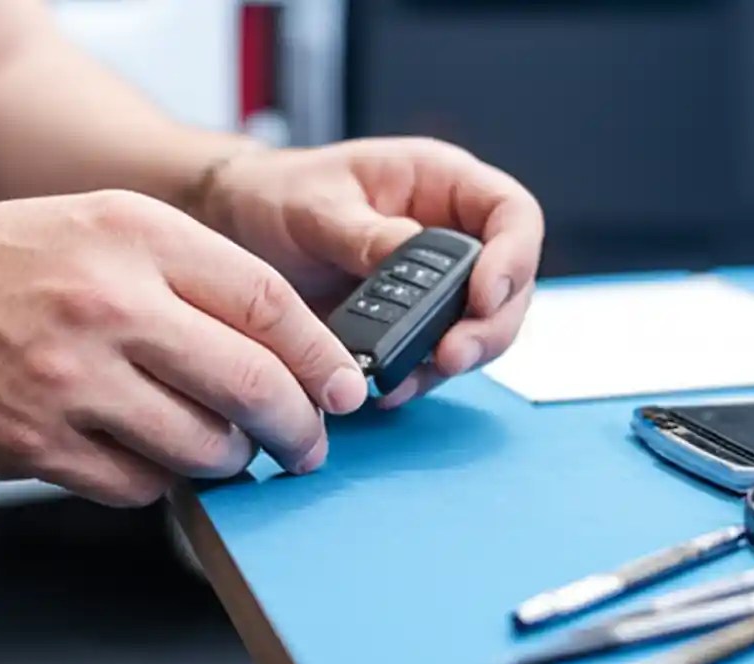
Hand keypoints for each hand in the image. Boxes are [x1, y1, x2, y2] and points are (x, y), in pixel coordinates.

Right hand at [0, 191, 365, 505]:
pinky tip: (146, 455)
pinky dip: (159, 480)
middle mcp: (104, 301)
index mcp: (132, 234)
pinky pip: (139, 486)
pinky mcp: (33, 444)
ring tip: (222, 448)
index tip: (346, 389)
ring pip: (202, 447)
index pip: (266, 301)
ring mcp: (67, 378)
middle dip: (297, 427)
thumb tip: (287, 348)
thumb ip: (190, 274)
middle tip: (307, 444)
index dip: (322, 356)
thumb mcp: (98, 226)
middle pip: (250, 383)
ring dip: (228, 459)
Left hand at [197, 137, 543, 407]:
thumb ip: (365, 232)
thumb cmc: (280, 195)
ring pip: (479, 328)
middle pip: (509, 285)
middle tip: (450, 355)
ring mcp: (435, 284)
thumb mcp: (315, 205)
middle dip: (488, 327)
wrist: (240, 228)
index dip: (513, 256)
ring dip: (456, 360)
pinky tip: (388, 389)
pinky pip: (434, 356)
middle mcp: (451, 234)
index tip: (484, 295)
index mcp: (442, 184)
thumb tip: (410, 256)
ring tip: (411, 378)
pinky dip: (419, 377)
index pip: (511, 214)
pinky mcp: (410, 324)